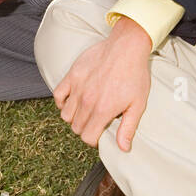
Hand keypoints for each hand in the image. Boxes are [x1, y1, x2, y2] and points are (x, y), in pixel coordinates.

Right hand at [52, 16, 152, 150]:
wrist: (127, 47)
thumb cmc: (135, 74)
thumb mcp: (138, 104)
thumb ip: (128, 128)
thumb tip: (123, 148)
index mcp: (103, 110)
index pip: (87, 137)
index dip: (94, 139)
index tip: (99, 133)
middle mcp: (87, 101)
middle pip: (76, 127)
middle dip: (85, 129)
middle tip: (95, 121)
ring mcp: (78, 88)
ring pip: (65, 115)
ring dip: (74, 117)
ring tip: (85, 112)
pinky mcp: (72, 75)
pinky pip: (58, 95)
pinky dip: (62, 101)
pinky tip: (72, 100)